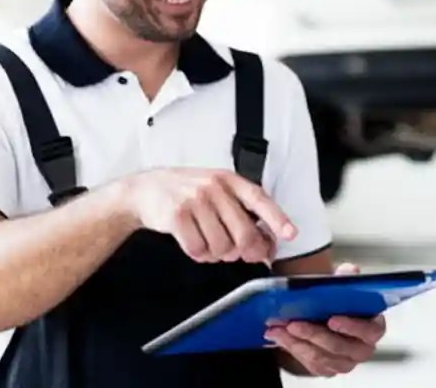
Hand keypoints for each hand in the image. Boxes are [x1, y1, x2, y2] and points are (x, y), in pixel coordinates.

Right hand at [123, 168, 296, 263]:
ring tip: (209, 243)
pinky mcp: (177, 216)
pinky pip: (198, 249)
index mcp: (228, 180)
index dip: (277, 218)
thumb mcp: (216, 189)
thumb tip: (265, 244)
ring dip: (217, 254)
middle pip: (243, 233)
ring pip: (221, 246)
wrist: (145, 189)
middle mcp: (214, 187)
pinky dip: (199, 254)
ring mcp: (195, 200)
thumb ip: (240, 211)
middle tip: (236, 254)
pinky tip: (194, 244)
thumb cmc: (186, 192)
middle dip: (244, 251)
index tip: (290, 234)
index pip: (259, 199)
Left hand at [265, 263, 386, 376]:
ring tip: (280, 328)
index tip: (332, 319)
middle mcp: (361, 349)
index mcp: (372, 328)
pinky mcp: (326, 369)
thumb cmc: (341, 306)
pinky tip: (279, 335)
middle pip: (338, 346)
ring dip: (297, 342)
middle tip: (294, 323)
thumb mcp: (345, 289)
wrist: (328, 320)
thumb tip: (350, 270)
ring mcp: (344, 362)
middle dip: (314, 334)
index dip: (351, 326)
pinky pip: (308, 363)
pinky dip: (291, 347)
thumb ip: (348, 280)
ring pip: (320, 357)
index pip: (368, 330)